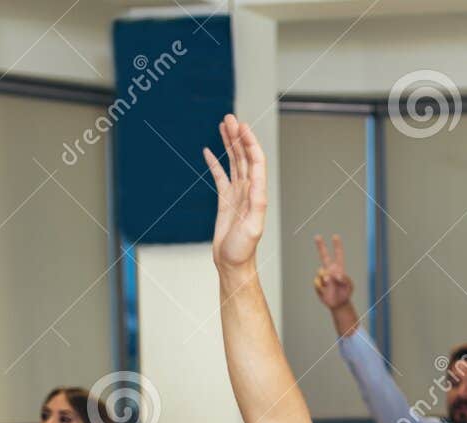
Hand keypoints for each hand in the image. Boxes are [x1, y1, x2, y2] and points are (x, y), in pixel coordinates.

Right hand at [204, 114, 267, 271]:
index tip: (240, 126)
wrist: (233, 263)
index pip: (255, 161)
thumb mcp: (252, 227)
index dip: (249, 142)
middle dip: (238, 136)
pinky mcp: (225, 200)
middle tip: (229, 117)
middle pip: (244, 156)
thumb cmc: (243, 249)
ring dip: (230, 143)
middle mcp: (249, 190)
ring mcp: (237, 194)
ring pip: (233, 162)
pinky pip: (220, 176)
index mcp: (257, 193)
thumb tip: (256, 183)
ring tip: (224, 125)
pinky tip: (209, 150)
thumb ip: (256, 204)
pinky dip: (215, 162)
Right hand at [313, 234, 353, 308]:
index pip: (338, 255)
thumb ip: (345, 279)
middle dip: (320, 246)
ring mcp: (323, 276)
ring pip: (320, 271)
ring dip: (325, 277)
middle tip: (317, 236)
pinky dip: (321, 286)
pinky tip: (325, 290)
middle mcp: (330, 270)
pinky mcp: (318, 283)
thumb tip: (336, 275)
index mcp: (339, 268)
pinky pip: (317, 281)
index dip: (337, 246)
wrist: (338, 303)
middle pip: (324, 256)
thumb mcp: (349, 286)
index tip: (335, 236)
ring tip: (330, 284)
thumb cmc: (345, 293)